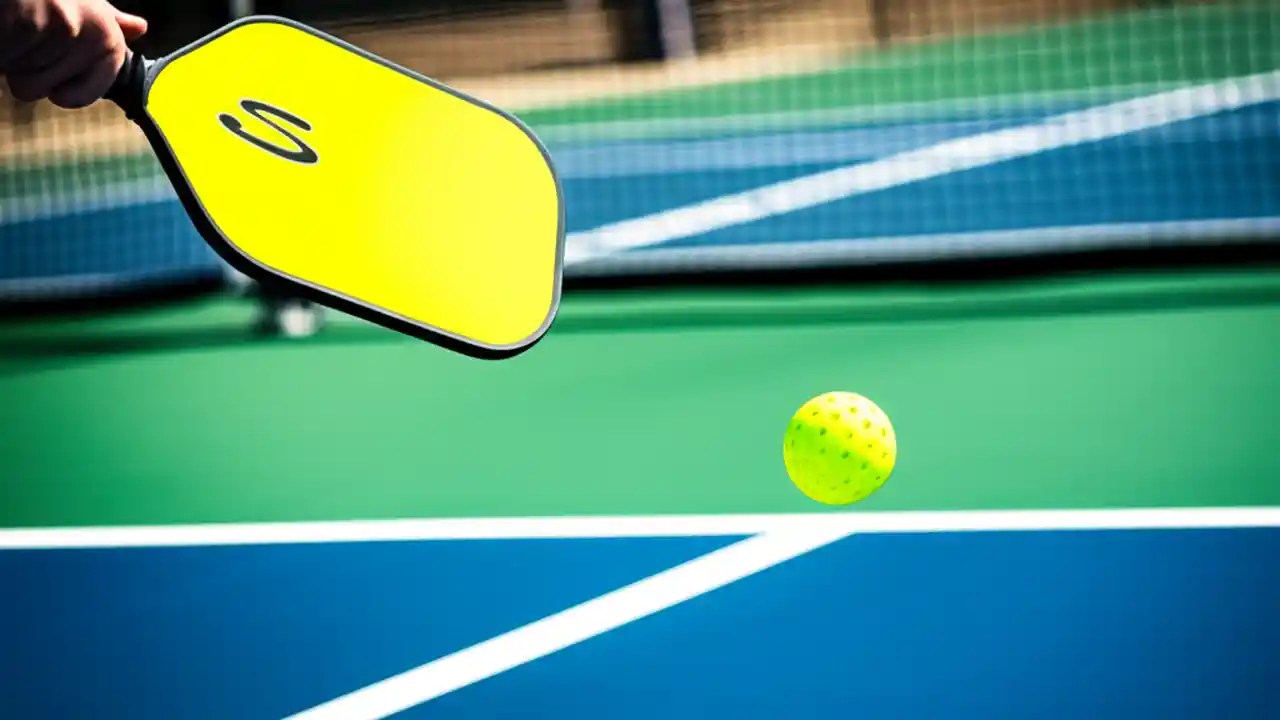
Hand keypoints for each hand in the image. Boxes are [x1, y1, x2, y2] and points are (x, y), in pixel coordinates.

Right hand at [0, 0, 146, 107]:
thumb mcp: (83, 0)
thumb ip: (106, 21)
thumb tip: (140, 28)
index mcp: (108, 35)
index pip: (85, 94)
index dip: (62, 93)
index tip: (54, 85)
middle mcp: (90, 32)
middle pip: (37, 88)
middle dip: (22, 66)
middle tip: (23, 29)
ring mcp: (60, 26)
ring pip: (17, 74)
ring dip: (9, 52)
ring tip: (14, 19)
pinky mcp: (27, 21)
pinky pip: (3, 56)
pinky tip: (4, 17)